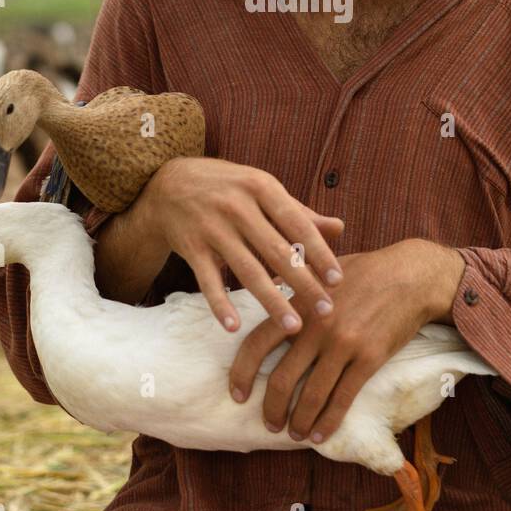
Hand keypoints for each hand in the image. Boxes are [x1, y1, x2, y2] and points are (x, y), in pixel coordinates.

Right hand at [142, 156, 344, 332]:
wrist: (169, 184)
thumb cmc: (229, 189)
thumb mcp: (262, 190)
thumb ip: (299, 212)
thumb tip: (340, 228)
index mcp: (261, 187)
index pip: (297, 224)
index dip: (319, 253)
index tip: (338, 280)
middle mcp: (237, 206)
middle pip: (277, 251)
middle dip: (304, 284)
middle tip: (326, 311)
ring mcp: (212, 227)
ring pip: (247, 270)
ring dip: (272, 301)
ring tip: (294, 326)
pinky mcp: (191, 247)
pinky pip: (208, 281)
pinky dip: (220, 304)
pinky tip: (234, 327)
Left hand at [228, 240, 464, 442]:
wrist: (411, 276)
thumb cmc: (365, 271)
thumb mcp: (321, 269)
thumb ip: (291, 284)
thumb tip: (265, 290)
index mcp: (299, 305)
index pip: (257, 343)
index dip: (242, 372)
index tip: (238, 395)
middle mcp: (316, 327)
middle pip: (282, 378)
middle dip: (272, 408)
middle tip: (269, 423)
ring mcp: (343, 344)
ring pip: (312, 395)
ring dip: (298, 421)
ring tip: (294, 433)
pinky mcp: (369, 358)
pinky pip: (343, 398)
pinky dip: (328, 421)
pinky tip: (319, 434)